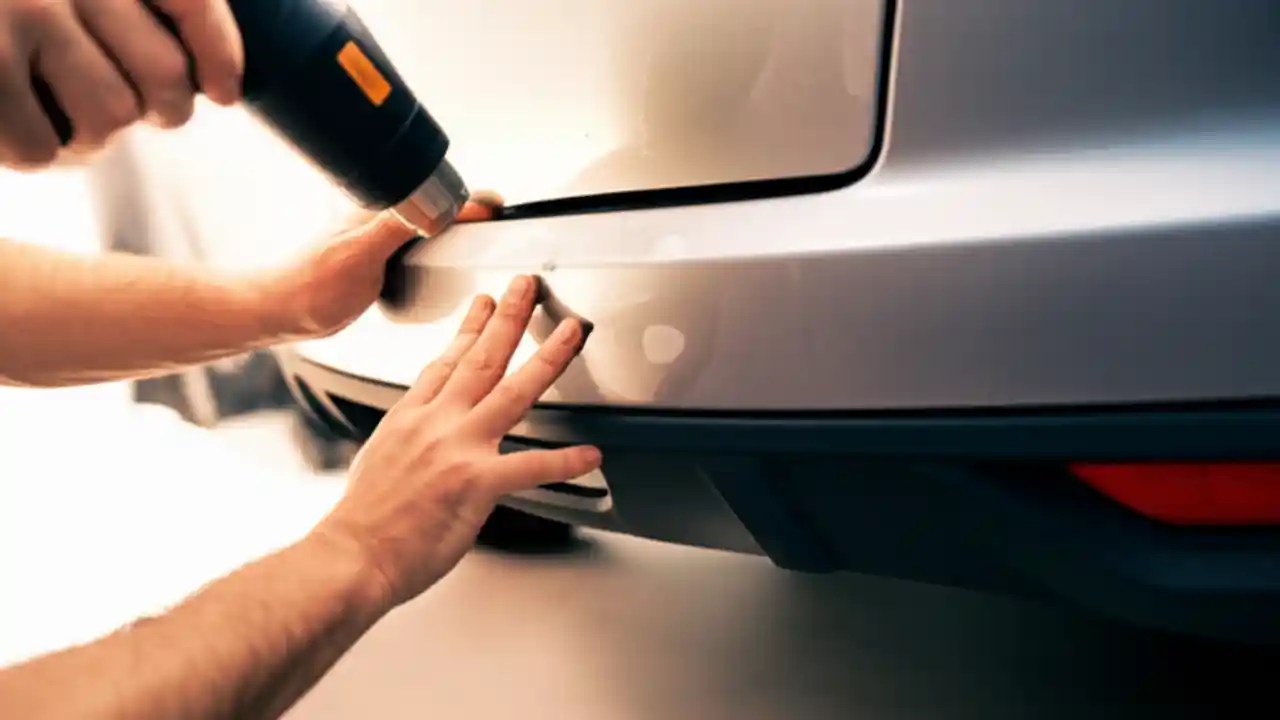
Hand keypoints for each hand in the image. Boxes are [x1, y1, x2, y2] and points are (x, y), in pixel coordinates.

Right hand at [0, 0, 241, 167]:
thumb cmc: (10, 27)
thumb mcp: (71, 5)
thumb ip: (129, 20)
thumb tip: (217, 85)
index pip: (192, 0)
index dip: (219, 53)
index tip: (224, 92)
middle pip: (165, 73)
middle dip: (157, 109)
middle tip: (125, 110)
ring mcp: (21, 11)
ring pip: (111, 116)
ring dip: (88, 136)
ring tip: (51, 111)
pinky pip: (42, 147)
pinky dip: (30, 150)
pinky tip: (7, 121)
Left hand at [262, 197, 501, 338]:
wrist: (281, 311)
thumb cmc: (309, 286)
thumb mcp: (360, 255)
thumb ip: (397, 225)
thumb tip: (435, 203)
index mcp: (376, 211)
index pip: (431, 195)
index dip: (465, 200)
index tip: (493, 206)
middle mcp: (377, 219)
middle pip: (430, 204)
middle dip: (463, 206)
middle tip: (493, 217)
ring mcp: (376, 239)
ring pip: (422, 223)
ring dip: (448, 224)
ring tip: (476, 231)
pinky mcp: (375, 259)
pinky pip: (412, 245)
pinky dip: (432, 246)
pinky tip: (440, 258)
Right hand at [313, 275, 601, 608]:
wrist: (351, 556)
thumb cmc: (362, 523)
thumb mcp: (378, 461)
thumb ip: (408, 441)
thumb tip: (421, 439)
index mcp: (409, 418)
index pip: (446, 361)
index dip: (469, 328)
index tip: (485, 304)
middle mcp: (435, 424)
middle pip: (480, 358)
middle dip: (508, 317)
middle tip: (527, 286)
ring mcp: (456, 448)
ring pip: (511, 392)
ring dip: (547, 359)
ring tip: (571, 334)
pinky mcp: (474, 482)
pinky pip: (530, 466)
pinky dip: (565, 461)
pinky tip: (590, 454)